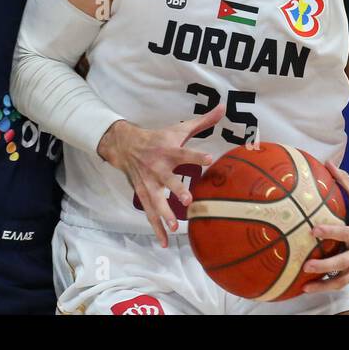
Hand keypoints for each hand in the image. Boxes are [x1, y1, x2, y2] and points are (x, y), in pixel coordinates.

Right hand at [97, 106, 224, 246]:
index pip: (184, 152)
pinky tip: (164, 242)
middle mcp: (157, 167)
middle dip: (176, 189)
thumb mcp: (178, 129)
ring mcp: (149, 183)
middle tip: (187, 199)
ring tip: (174, 226)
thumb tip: (223, 107)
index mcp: (168, 150)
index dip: (196, 155)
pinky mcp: (144, 194)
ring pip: (156, 200)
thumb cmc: (158, 138)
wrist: (126, 146)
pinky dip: (156, 228)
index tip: (209, 158)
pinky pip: (150, 213)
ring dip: (164, 213)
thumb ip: (203, 121)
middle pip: (168, 179)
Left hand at [301, 161, 348, 292]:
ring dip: (324, 285)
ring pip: (344, 279)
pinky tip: (313, 288)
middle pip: (343, 262)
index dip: (329, 232)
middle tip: (306, 266)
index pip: (343, 233)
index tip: (313, 231)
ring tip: (305, 288)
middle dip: (324, 266)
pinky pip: (345, 281)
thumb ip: (344, 180)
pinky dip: (330, 286)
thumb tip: (328, 162)